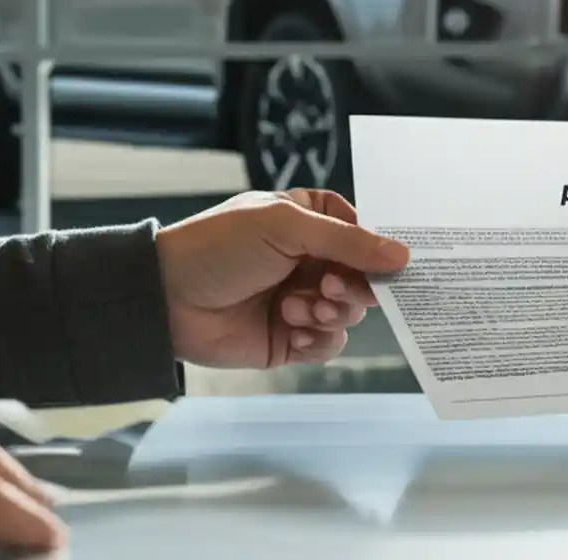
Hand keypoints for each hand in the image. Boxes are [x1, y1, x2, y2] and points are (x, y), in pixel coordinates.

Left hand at [155, 190, 410, 368]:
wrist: (164, 299)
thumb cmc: (219, 247)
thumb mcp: (286, 227)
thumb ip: (347, 241)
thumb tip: (403, 255)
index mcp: (308, 222)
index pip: (362, 232)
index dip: (379, 248)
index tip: (393, 261)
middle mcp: (309, 261)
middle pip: (363, 277)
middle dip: (353, 286)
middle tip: (329, 288)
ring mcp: (302, 300)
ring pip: (349, 312)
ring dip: (331, 313)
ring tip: (300, 309)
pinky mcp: (290, 338)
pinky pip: (329, 344)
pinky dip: (319, 339)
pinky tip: (294, 330)